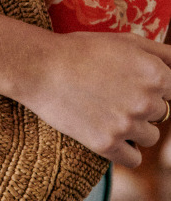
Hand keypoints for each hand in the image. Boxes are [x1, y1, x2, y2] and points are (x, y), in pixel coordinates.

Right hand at [18, 31, 170, 167]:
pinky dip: (125, 151)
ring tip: (107, 111)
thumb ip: (164, 54)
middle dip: (142, 106)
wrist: (41, 68)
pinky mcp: (106, 144)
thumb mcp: (127, 41)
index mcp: (156, 75)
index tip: (130, 83)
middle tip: (112, 94)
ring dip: (134, 128)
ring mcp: (127, 125)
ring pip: (149, 137)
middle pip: (162, 114)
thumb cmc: (82, 50)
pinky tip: (109, 135)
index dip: (152, 87)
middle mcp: (147, 101)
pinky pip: (134, 159)